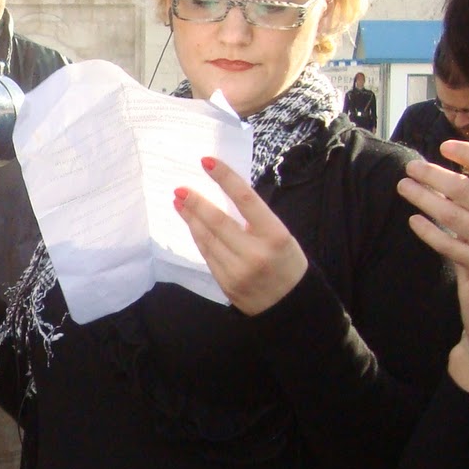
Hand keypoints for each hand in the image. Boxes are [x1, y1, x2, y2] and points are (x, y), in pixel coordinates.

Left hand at [174, 157, 307, 315]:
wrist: (290, 306)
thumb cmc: (286, 262)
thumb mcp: (281, 236)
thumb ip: (255, 220)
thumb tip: (222, 197)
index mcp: (275, 235)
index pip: (246, 199)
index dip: (225, 178)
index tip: (207, 162)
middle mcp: (255, 252)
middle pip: (218, 221)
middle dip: (196, 202)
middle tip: (180, 188)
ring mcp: (238, 270)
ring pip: (207, 237)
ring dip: (190, 217)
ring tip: (179, 201)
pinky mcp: (225, 282)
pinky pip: (206, 253)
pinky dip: (196, 235)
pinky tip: (190, 223)